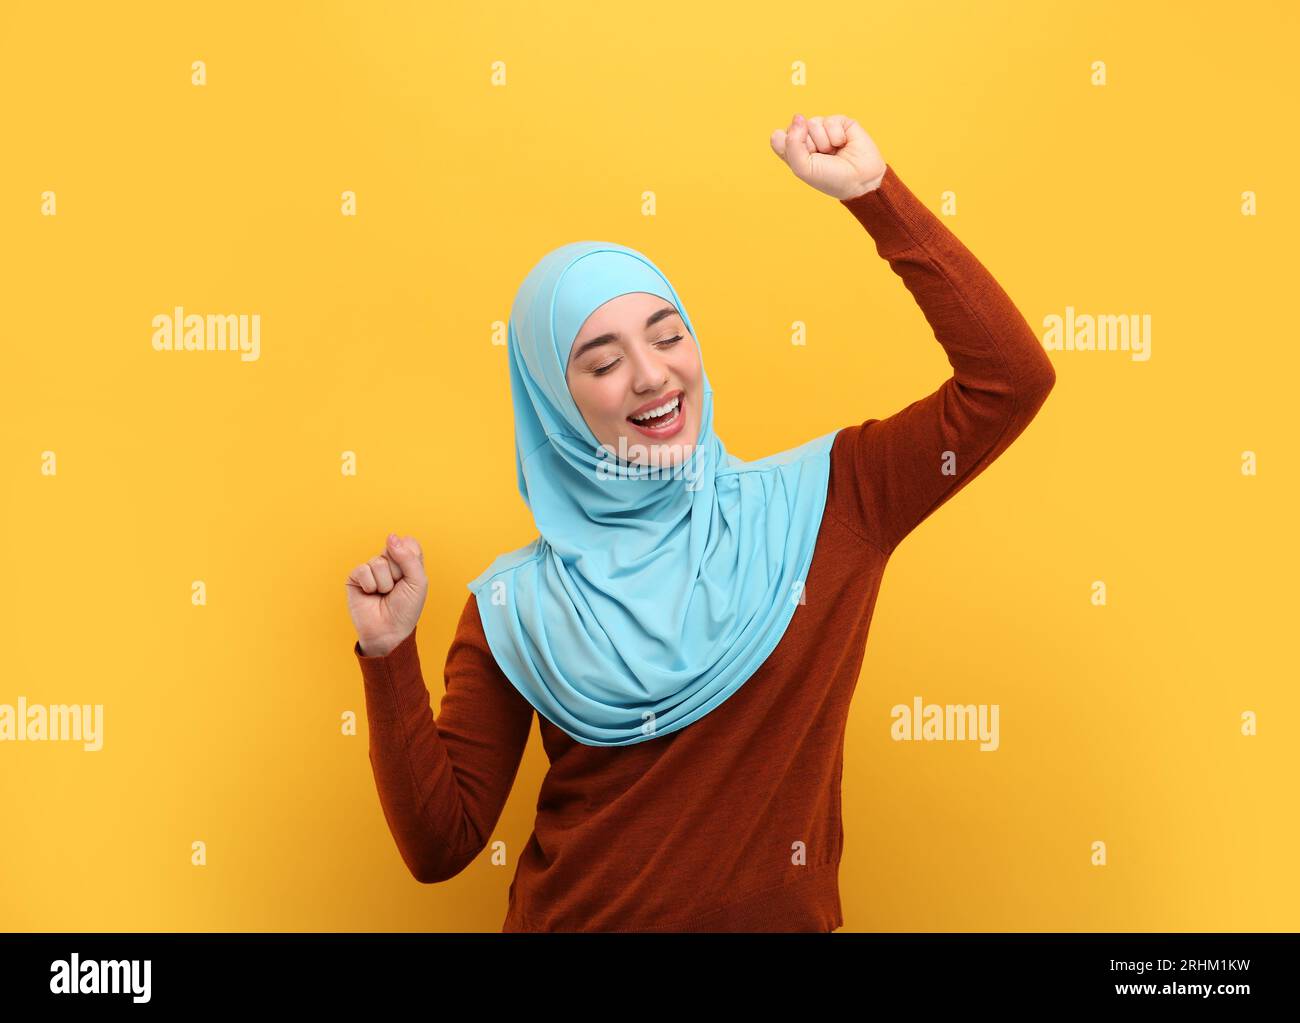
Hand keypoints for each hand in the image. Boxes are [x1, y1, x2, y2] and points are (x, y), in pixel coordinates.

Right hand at [346, 534, 428, 656]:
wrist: (388, 631)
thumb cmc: (406, 608)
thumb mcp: (418, 581)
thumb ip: (408, 557)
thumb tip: (390, 536)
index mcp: (407, 560)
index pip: (409, 543)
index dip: (410, 559)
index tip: (410, 578)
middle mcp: (389, 562)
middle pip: (393, 549)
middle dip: (398, 572)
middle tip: (397, 589)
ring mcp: (371, 568)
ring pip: (378, 562)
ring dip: (385, 583)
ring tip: (384, 594)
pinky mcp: (355, 577)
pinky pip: (364, 571)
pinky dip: (370, 586)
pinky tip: (371, 595)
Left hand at [769, 114, 886, 199]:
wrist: (860, 180)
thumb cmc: (830, 178)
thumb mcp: (802, 168)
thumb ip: (792, 143)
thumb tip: (798, 116)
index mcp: (794, 150)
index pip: (778, 137)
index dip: (788, 146)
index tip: (802, 160)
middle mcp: (807, 138)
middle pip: (794, 127)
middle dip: (809, 145)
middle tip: (822, 158)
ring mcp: (823, 129)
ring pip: (812, 123)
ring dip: (824, 142)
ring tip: (834, 152)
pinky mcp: (840, 122)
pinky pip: (830, 121)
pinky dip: (836, 136)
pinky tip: (843, 144)